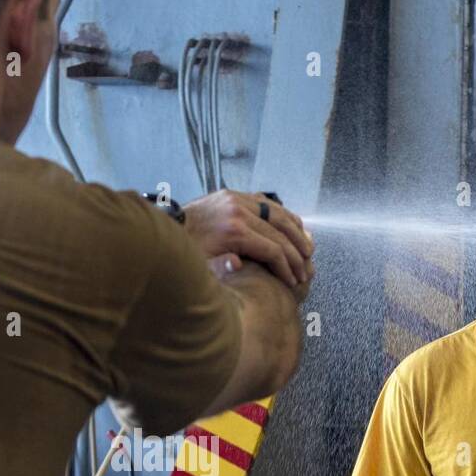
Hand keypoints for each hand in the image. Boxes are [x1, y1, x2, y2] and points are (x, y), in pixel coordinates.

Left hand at [183, 189, 314, 291]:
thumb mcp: (201, 266)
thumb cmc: (185, 252)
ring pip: (279, 214)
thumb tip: (238, 265)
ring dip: (297, 232)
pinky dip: (285, 216)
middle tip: (306, 270)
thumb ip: (220, 266)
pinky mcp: (235, 194)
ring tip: (308, 251)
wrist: (167, 226)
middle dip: (297, 253)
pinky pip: (268, 204)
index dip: (286, 268)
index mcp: (232, 230)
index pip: (272, 249)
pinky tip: (295, 229)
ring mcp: (238, 199)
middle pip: (280, 232)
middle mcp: (239, 210)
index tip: (294, 281)